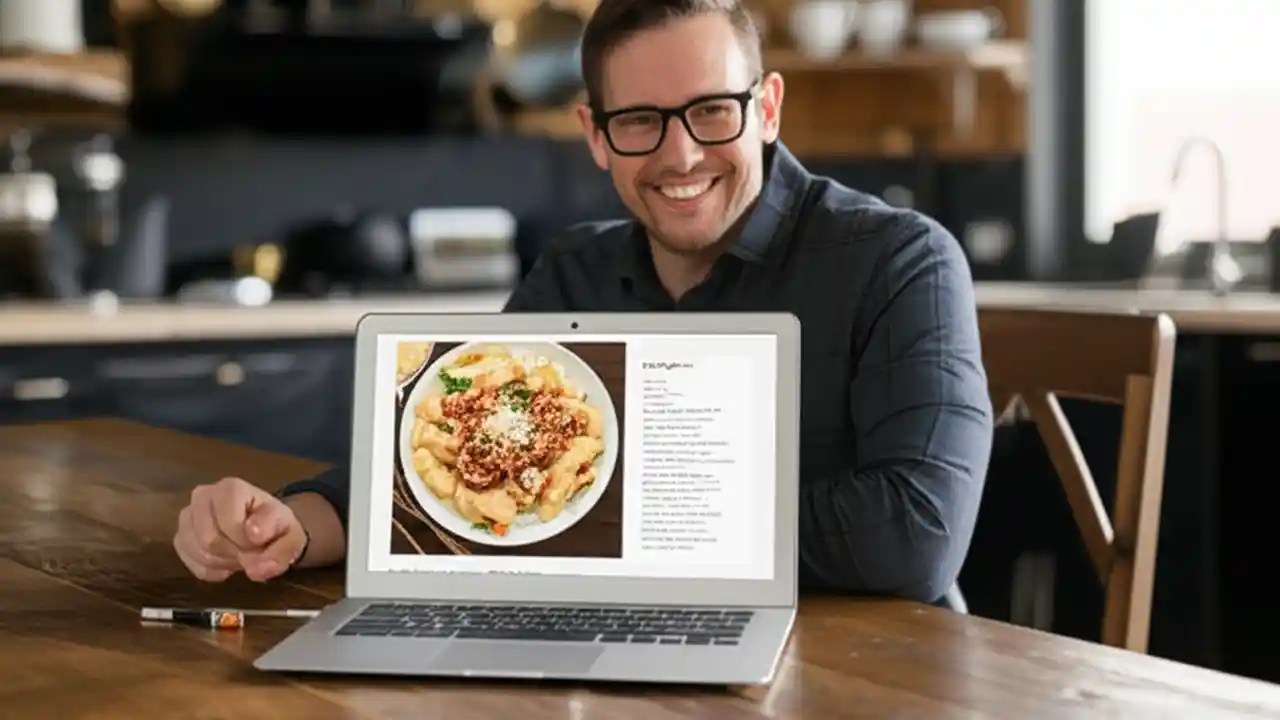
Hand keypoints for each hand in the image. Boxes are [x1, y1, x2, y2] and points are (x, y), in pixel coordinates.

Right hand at [173, 477, 306, 581]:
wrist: (266, 530)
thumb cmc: (276, 527)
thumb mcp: (292, 537)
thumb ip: (281, 552)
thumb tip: (257, 569)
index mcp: (231, 488)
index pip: (229, 521)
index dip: (246, 541)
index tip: (260, 541)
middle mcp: (202, 496)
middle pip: (209, 539)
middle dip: (234, 553)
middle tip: (251, 550)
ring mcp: (188, 517)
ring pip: (199, 553)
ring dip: (225, 562)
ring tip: (241, 553)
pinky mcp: (181, 538)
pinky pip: (193, 565)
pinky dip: (214, 570)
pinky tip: (228, 561)